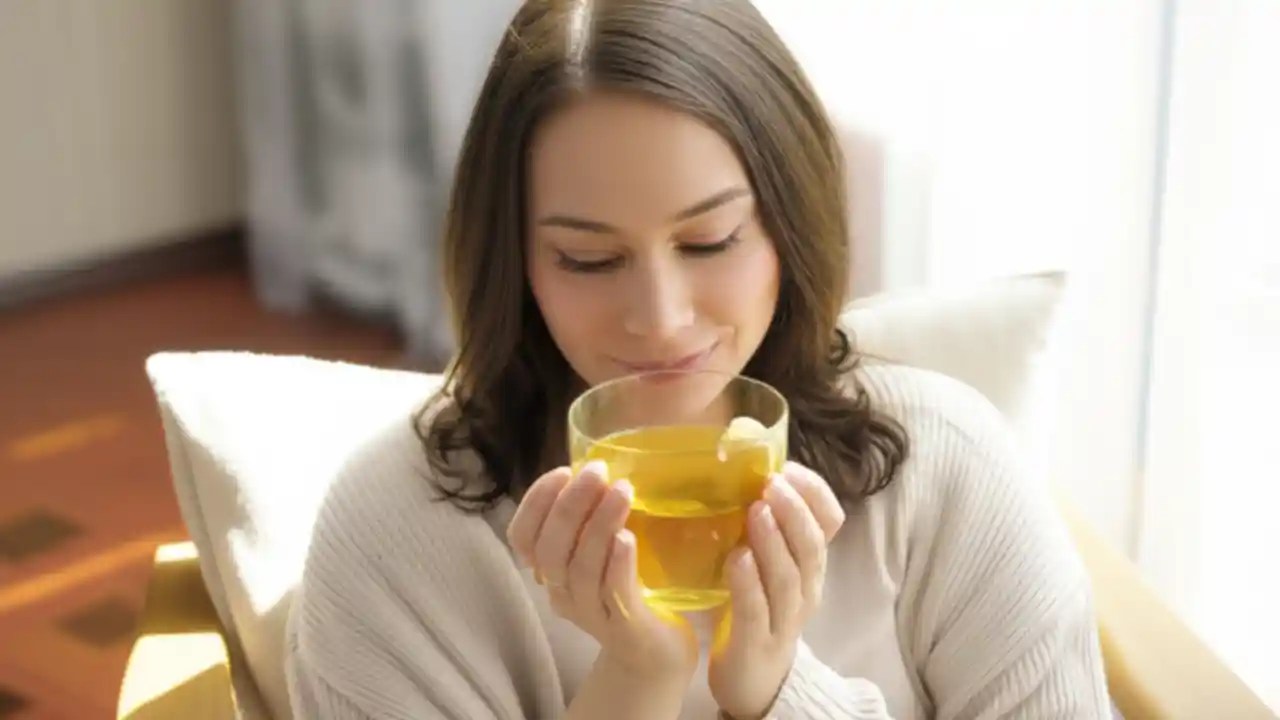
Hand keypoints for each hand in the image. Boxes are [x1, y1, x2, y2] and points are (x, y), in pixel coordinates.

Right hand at [507, 461, 698, 684]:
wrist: (657, 656)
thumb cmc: (629, 592)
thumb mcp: (602, 551)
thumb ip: (592, 519)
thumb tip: (598, 465)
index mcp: (552, 574)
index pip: (522, 538)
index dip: (535, 502)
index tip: (562, 470)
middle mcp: (563, 595)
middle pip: (550, 550)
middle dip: (570, 505)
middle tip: (597, 472)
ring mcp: (593, 615)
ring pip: (580, 569)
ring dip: (598, 525)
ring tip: (622, 491)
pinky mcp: (626, 628)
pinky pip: (613, 593)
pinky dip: (616, 563)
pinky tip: (626, 537)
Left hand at [708, 462, 846, 719]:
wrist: (755, 680)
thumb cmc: (757, 608)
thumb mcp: (766, 562)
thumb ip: (761, 525)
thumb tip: (741, 471)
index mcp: (810, 564)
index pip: (830, 522)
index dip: (814, 493)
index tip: (788, 467)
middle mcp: (807, 589)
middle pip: (811, 546)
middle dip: (794, 510)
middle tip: (771, 483)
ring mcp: (786, 618)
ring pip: (789, 576)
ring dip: (774, 540)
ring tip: (756, 511)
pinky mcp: (758, 642)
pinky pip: (758, 609)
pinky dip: (749, 582)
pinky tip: (737, 558)